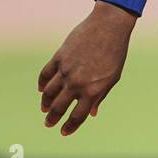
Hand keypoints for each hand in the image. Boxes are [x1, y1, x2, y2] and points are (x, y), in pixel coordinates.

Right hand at [37, 0, 136, 135]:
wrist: (109, 26)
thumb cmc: (115, 53)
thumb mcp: (112, 77)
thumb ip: (100, 96)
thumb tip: (92, 113)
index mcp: (93, 91)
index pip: (78, 116)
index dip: (70, 126)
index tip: (64, 131)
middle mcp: (77, 83)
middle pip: (59, 107)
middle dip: (52, 118)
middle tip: (48, 123)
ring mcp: (66, 70)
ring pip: (49, 93)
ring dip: (45, 102)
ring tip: (44, 108)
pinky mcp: (59, 57)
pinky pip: (45, 74)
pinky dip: (42, 83)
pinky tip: (41, 89)